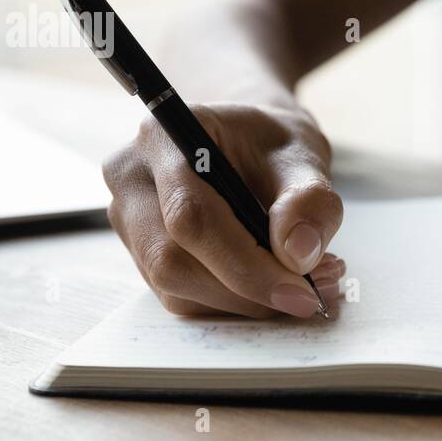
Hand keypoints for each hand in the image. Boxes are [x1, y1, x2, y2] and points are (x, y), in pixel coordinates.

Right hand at [104, 102, 344, 316]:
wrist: (252, 145)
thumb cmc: (272, 146)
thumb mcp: (304, 156)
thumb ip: (309, 200)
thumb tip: (298, 254)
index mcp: (164, 137)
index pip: (191, 216)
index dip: (246, 264)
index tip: (301, 290)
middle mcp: (132, 177)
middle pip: (172, 259)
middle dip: (247, 290)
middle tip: (313, 292)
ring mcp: (129, 218)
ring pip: (175, 286)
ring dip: (244, 301)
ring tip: (305, 283)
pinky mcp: (140, 252)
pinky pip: (181, 296)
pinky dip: (234, 302)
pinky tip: (274, 284)